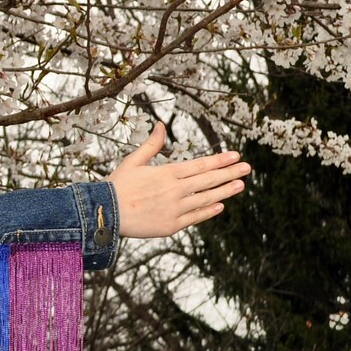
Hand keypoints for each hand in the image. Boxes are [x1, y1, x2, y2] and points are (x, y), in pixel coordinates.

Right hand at [107, 121, 250, 237]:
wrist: (104, 214)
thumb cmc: (116, 186)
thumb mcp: (132, 162)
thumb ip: (151, 145)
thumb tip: (160, 125)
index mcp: (166, 174)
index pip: (200, 165)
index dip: (219, 160)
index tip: (235, 156)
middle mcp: (174, 191)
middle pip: (208, 181)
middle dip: (230, 173)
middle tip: (246, 168)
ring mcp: (174, 209)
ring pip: (206, 199)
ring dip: (225, 191)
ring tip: (240, 185)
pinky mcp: (170, 226)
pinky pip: (195, 217)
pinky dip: (208, 211)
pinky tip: (219, 205)